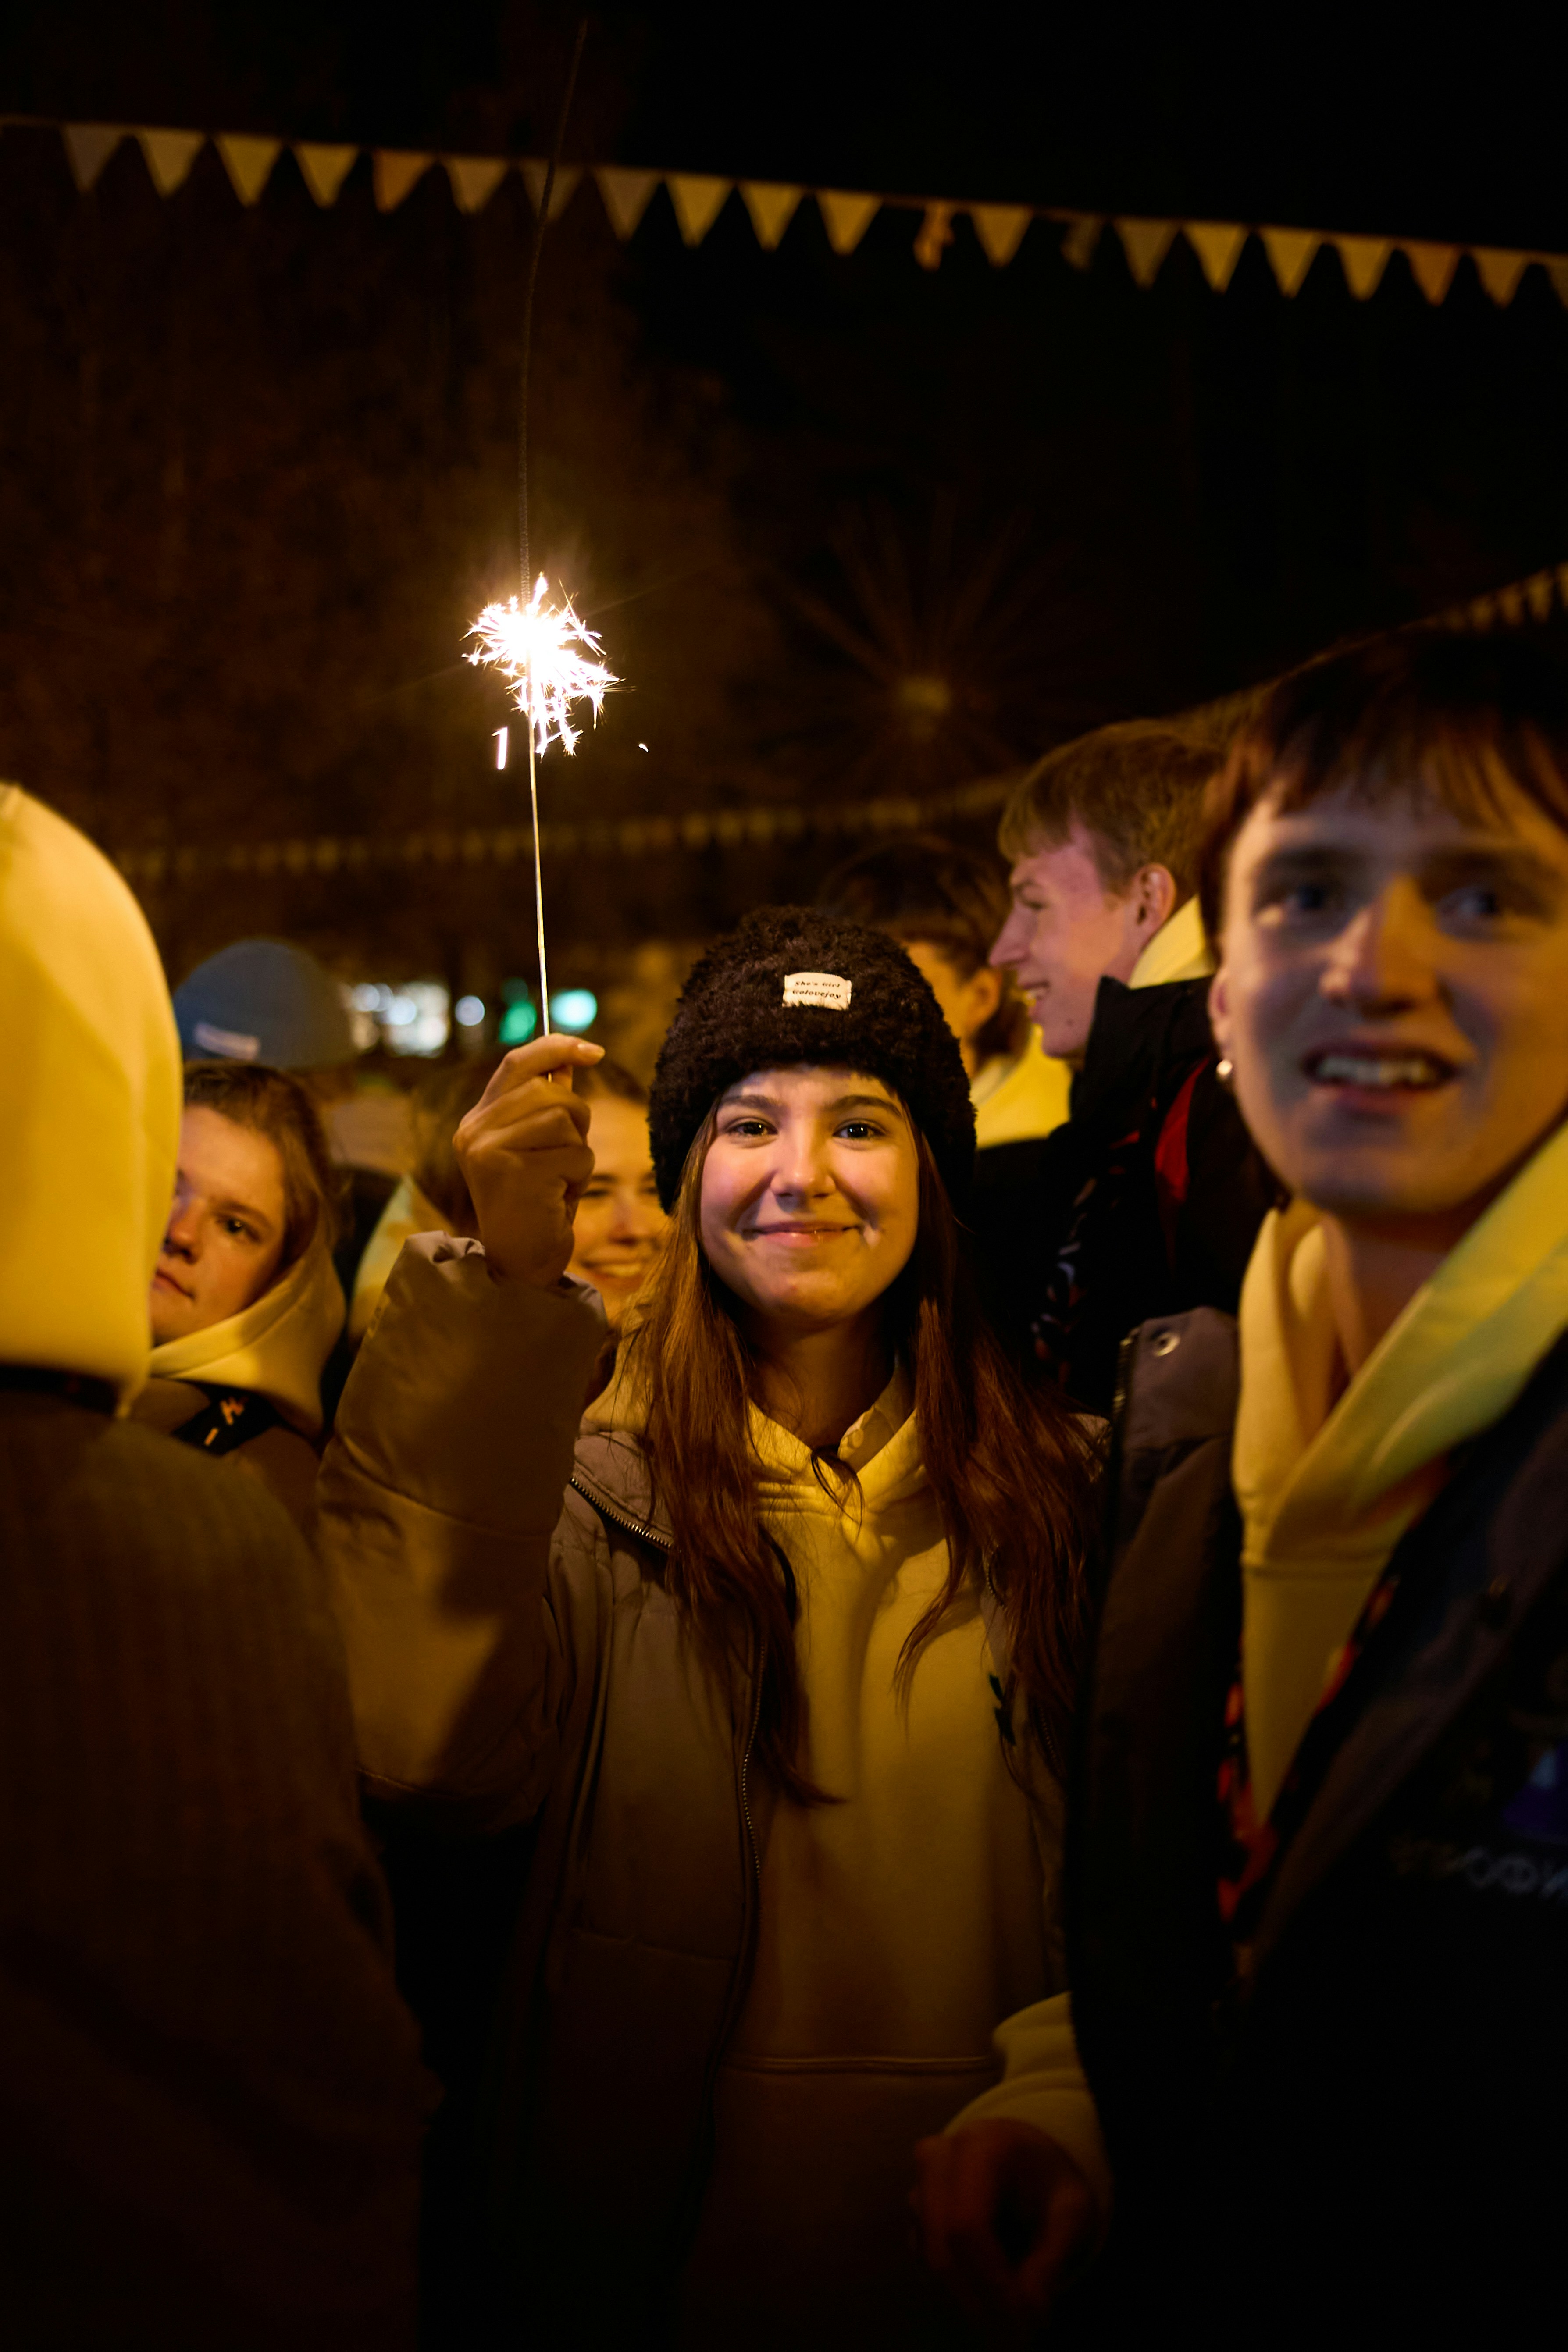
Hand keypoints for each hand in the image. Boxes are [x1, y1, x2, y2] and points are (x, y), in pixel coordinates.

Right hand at [453, 1036, 602, 1285]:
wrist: (520, 1261)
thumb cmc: (535, 1202)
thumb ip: (544, 1106)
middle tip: (565, 1156)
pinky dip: (579, 1178)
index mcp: (476, 1121)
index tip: (596, 1051)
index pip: (517, 1064)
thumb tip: (570, 1060)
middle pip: (551, 1091)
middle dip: (576, 1120)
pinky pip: (576, 1155)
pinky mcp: (516, 1175)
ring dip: (578, 1153)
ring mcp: (491, 1152)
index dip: (557, 1048)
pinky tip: (559, 1198)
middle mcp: (475, 1132)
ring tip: (558, 1181)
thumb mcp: (535, 1147)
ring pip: (566, 1121)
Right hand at [911, 2121, 1095, 2343]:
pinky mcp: (915, 2208)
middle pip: (943, 2247)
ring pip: (932, 2257)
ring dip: (971, 2298)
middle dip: (980, 2301)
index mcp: (982, 2146)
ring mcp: (920, 2182)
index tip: (1024, 2321)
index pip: (968, 2225)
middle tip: (1019, 2338)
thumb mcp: (1071, 2212)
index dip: (991, 2281)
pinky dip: (960, 2284)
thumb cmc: (1052, 2181)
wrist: (1028, 2157)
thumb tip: (1029, 2310)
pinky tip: (994, 2290)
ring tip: (1015, 2320)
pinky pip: (928, 2257)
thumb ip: (1051, 2257)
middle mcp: (938, 2157)